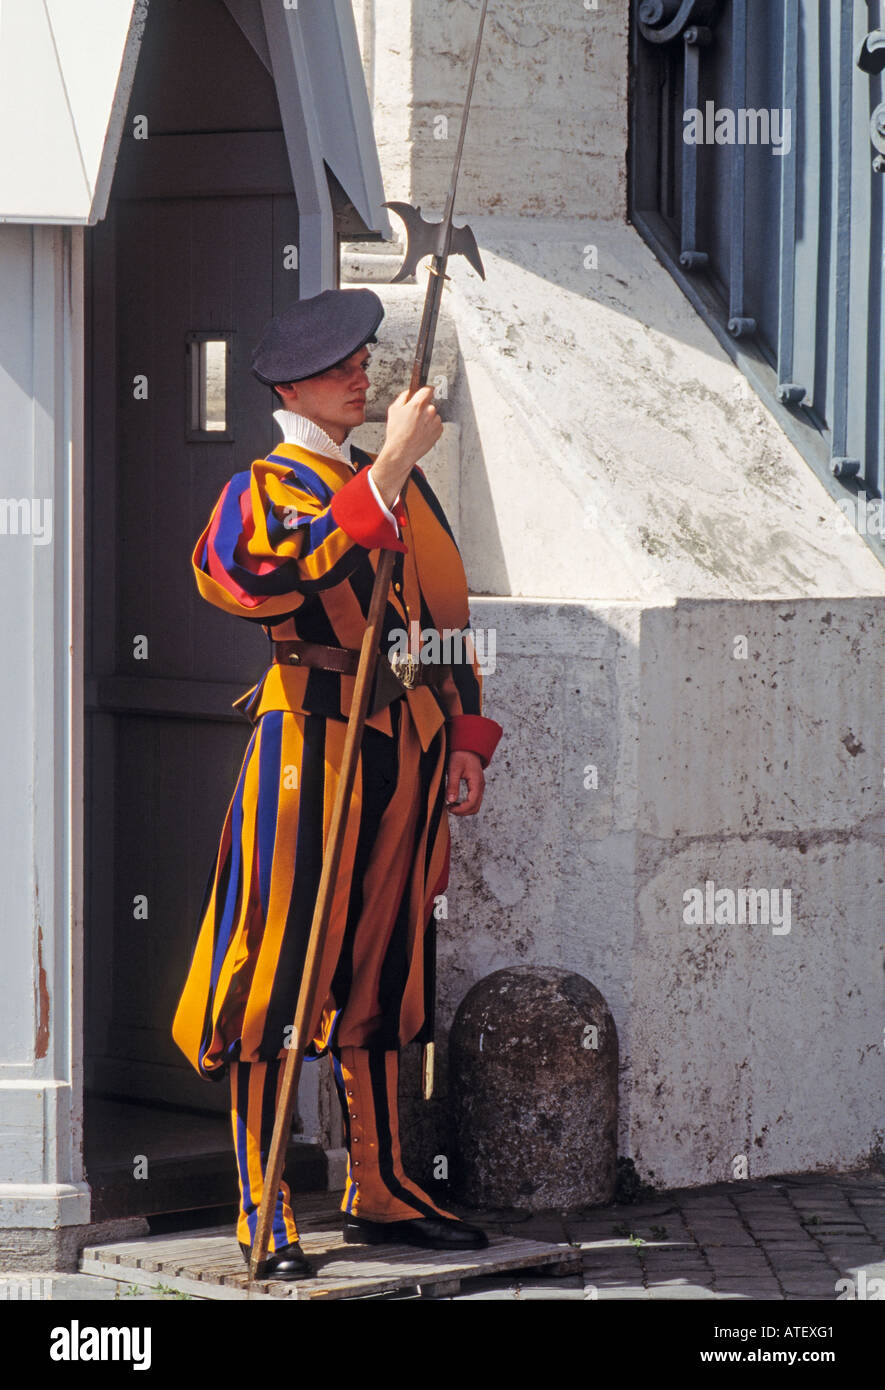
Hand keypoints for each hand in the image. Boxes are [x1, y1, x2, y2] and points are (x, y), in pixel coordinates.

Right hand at [370, 387, 442, 505]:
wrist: (402, 452)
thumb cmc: (396, 432)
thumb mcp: (394, 409)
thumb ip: (403, 396)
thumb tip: (410, 392)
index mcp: (418, 404)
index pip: (428, 389)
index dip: (425, 391)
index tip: (424, 393)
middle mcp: (430, 411)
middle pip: (429, 404)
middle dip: (422, 408)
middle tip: (413, 418)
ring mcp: (436, 422)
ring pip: (433, 415)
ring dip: (427, 418)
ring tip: (415, 428)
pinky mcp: (439, 431)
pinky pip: (436, 425)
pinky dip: (430, 427)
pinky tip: (420, 433)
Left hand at [445, 750, 484, 815]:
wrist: (467, 748)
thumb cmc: (461, 756)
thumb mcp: (454, 769)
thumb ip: (452, 785)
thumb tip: (450, 800)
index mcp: (477, 782)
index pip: (472, 803)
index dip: (461, 809)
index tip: (449, 808)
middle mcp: (480, 786)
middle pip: (475, 807)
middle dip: (462, 812)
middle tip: (449, 809)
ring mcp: (480, 787)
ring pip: (476, 806)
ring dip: (465, 810)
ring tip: (452, 807)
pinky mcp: (477, 787)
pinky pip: (474, 801)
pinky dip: (466, 805)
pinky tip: (456, 802)